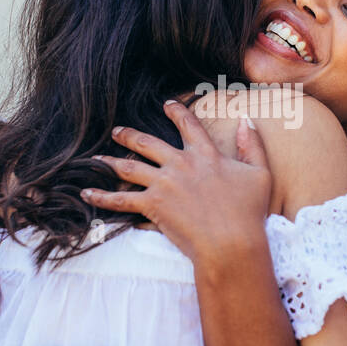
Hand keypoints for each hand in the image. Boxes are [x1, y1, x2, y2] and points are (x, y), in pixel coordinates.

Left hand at [81, 99, 271, 264]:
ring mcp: (164, 184)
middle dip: (130, 135)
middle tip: (117, 131)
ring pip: (129, 167)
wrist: (231, 241)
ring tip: (96, 159)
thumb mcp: (260, 174)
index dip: (177, 112)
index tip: (167, 104)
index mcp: (206, 155)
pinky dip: (102, 197)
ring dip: (110, 162)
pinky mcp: (153, 205)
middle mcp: (181, 164)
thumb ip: (252, 145)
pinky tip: (87, 194)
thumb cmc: (249, 212)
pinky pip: (121, 199)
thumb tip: (246, 120)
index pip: (188, 125)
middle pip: (148, 143)